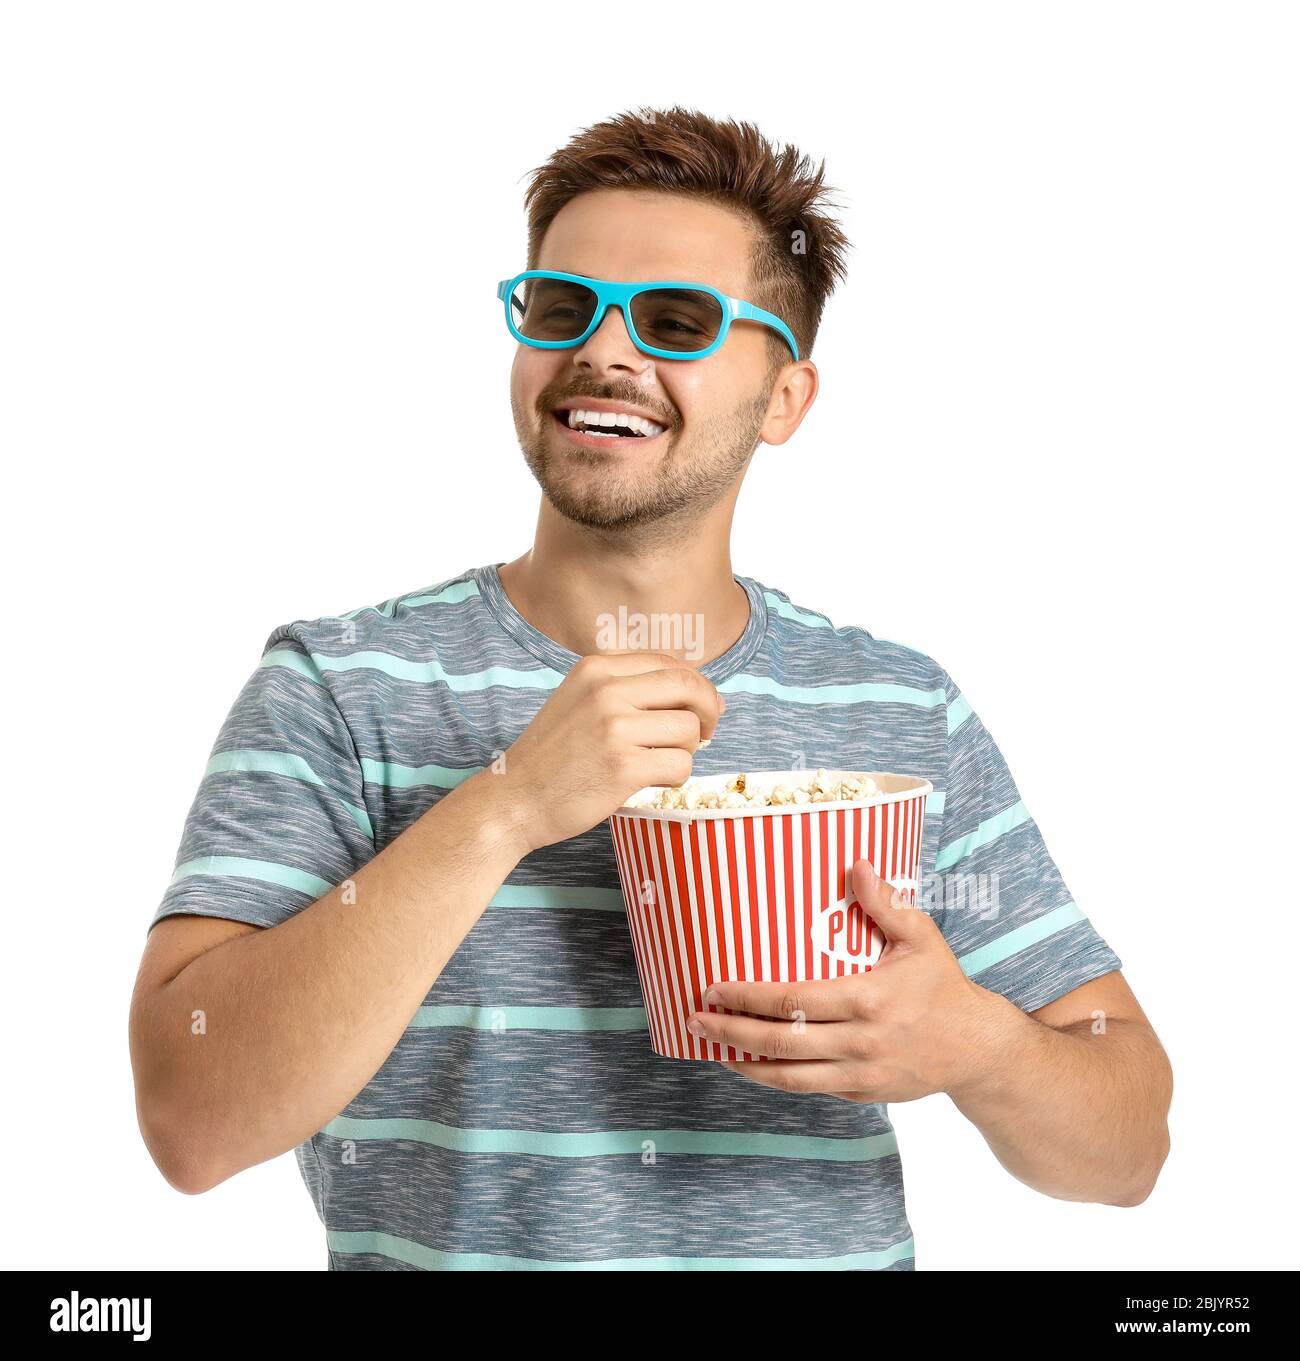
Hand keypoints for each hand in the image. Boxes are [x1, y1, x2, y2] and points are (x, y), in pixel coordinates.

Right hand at [493, 651, 724, 853]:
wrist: (515, 798)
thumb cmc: (554, 755)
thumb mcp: (581, 700)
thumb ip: (630, 689)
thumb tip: (707, 698)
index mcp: (597, 667)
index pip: (670, 663)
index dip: (697, 686)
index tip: (702, 708)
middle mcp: (607, 690)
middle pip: (689, 687)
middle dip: (709, 710)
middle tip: (707, 732)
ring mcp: (615, 727)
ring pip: (689, 729)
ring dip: (687, 750)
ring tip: (660, 760)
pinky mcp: (624, 766)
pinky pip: (680, 765)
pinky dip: (675, 776)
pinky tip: (651, 779)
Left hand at [685, 859, 1004, 1102]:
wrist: (977, 1049)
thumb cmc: (943, 986)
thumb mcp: (920, 938)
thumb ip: (884, 902)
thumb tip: (855, 864)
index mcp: (867, 999)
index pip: (793, 1000)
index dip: (748, 997)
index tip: (715, 988)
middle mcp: (859, 1042)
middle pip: (781, 1042)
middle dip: (731, 1032)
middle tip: (694, 1019)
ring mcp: (860, 1074)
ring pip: (790, 1077)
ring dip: (746, 1064)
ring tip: (711, 1046)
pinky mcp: (862, 1094)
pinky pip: (811, 1089)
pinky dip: (777, 1079)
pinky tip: (753, 1065)